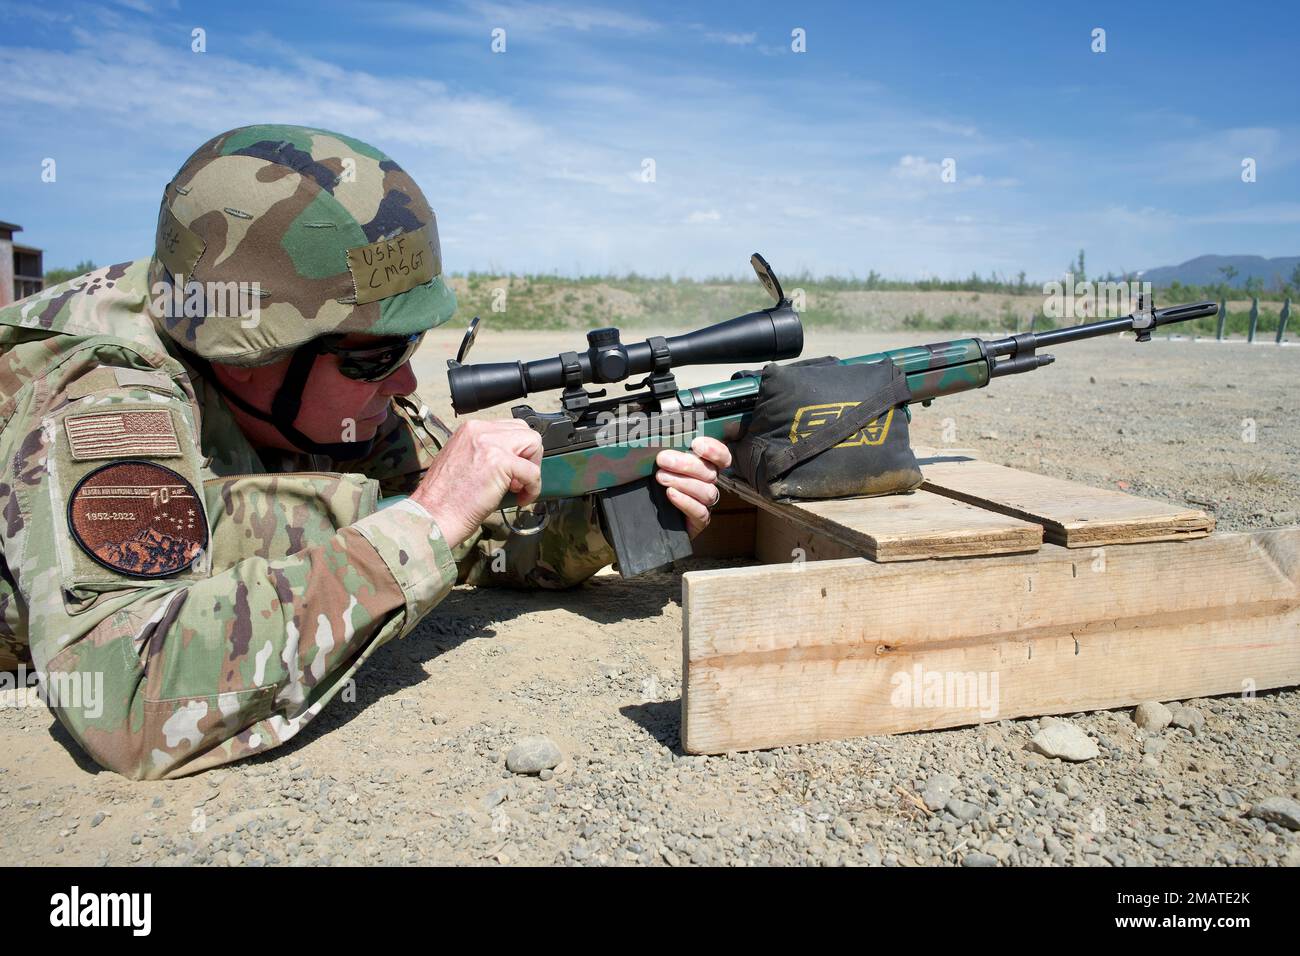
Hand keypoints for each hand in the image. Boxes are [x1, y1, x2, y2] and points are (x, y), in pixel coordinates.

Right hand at [411, 418, 541, 548]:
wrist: (434, 515)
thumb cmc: (445, 498)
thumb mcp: (464, 461)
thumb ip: (485, 453)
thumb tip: (512, 460)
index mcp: (470, 429)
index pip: (508, 428)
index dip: (516, 451)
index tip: (510, 472)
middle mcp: (479, 430)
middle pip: (524, 431)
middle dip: (528, 456)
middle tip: (517, 479)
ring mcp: (490, 444)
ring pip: (534, 443)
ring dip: (533, 467)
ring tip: (518, 487)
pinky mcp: (500, 462)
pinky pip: (533, 471)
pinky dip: (533, 487)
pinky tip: (522, 499)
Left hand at [654, 437, 731, 538]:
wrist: (656, 517)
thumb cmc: (661, 485)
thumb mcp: (666, 466)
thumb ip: (671, 455)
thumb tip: (662, 446)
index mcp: (706, 467)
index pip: (722, 457)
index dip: (714, 450)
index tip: (696, 444)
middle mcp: (709, 484)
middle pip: (710, 473)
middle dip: (686, 464)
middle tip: (664, 459)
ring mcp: (706, 503)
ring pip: (706, 492)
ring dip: (683, 482)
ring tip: (661, 477)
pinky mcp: (700, 521)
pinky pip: (699, 511)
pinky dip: (685, 501)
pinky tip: (671, 493)